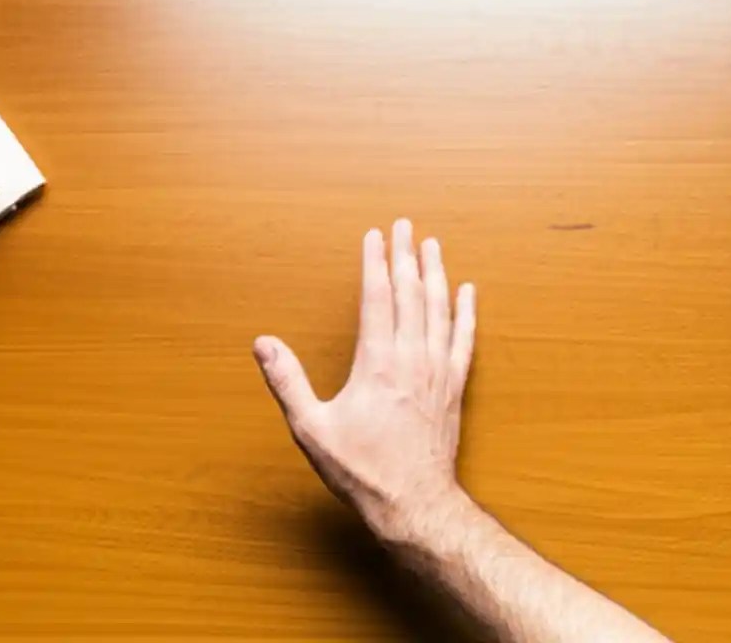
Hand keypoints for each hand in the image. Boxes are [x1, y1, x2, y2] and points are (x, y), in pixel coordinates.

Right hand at [253, 219, 476, 538]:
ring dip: (436, 274)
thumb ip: (287, 382)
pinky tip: (468, 292)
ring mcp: (438, 372)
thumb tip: (263, 344)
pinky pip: (465, 340)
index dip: (375, 262)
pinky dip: (466, 313)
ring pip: (440, 310)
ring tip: (432, 246)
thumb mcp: (312, 429)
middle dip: (406, 256)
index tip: (374, 235)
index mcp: (378, 363)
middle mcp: (412, 360)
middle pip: (411, 294)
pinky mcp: (454, 388)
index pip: (377, 298)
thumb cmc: (362, 471)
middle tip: (405, 225)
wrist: (414, 504)